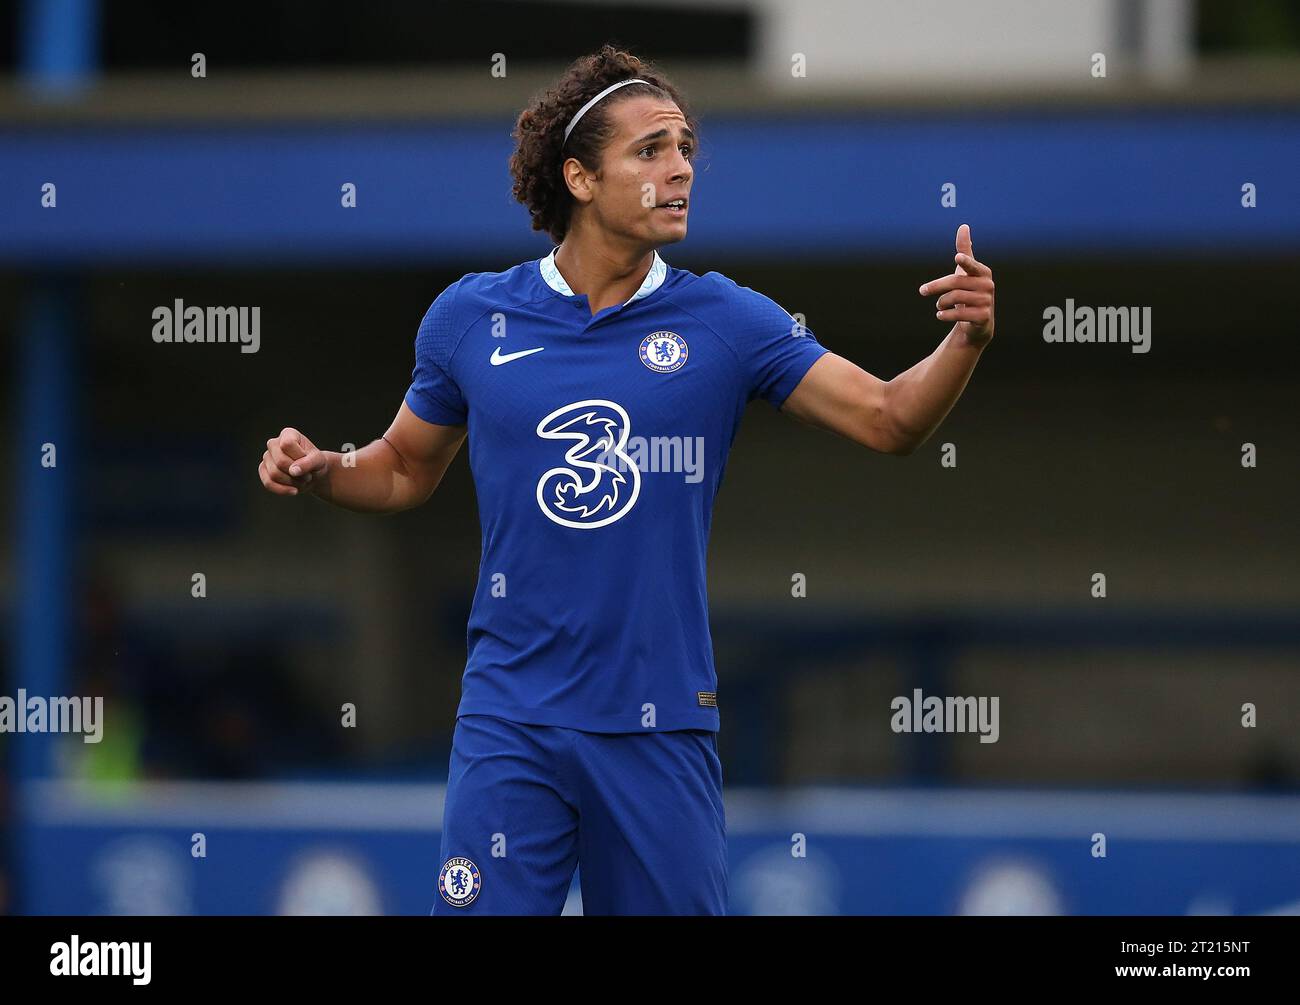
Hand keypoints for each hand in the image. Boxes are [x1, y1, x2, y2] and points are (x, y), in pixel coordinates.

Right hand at [259, 427, 328, 496]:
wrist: (312, 474)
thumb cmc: (315, 463)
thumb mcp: (318, 461)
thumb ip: (309, 463)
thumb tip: (293, 471)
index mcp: (287, 434)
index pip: (287, 445)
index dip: (299, 457)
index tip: (310, 462)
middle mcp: (273, 443)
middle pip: (280, 461)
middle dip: (297, 473)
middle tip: (308, 476)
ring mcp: (266, 457)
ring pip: (274, 474)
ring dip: (292, 482)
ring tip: (302, 481)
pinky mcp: (263, 470)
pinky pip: (268, 483)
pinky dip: (283, 490)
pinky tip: (294, 491)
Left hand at [918, 223, 994, 347]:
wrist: (978, 321)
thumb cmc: (969, 290)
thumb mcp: (966, 271)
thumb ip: (964, 250)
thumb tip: (964, 226)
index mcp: (983, 272)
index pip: (971, 265)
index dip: (965, 261)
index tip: (957, 257)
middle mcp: (988, 285)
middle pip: (955, 283)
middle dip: (936, 286)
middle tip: (922, 290)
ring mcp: (987, 301)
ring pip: (955, 298)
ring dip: (941, 302)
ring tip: (939, 305)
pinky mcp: (983, 317)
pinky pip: (959, 314)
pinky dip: (945, 315)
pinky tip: (940, 315)